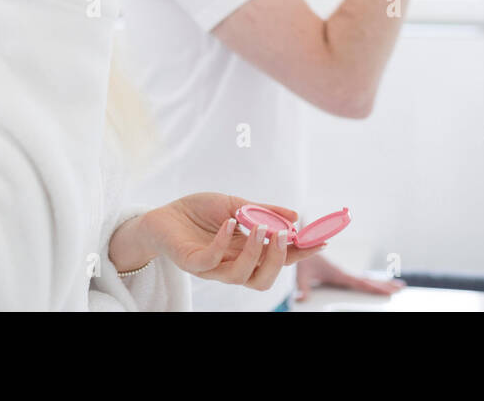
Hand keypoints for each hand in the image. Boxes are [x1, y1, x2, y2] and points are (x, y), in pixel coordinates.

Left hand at [133, 193, 324, 291]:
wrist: (163, 213)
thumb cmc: (199, 211)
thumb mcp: (236, 204)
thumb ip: (263, 210)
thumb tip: (295, 216)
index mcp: (247, 252)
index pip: (278, 259)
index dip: (300, 253)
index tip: (321, 240)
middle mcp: (232, 264)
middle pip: (263, 279)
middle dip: (279, 261)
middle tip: (285, 237)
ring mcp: (212, 266)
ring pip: (240, 276)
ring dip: (255, 253)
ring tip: (261, 227)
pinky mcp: (192, 262)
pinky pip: (210, 261)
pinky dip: (223, 243)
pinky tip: (230, 222)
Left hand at [294, 252, 405, 301]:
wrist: (302, 244)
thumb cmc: (301, 258)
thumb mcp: (301, 275)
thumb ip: (302, 288)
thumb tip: (302, 299)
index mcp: (339, 274)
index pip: (360, 283)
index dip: (374, 287)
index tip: (388, 290)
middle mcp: (344, 274)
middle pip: (368, 281)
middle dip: (384, 284)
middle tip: (401, 287)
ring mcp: (343, 273)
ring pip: (365, 279)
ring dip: (380, 282)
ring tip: (395, 285)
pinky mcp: (339, 273)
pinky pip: (358, 279)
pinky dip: (370, 281)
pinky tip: (374, 284)